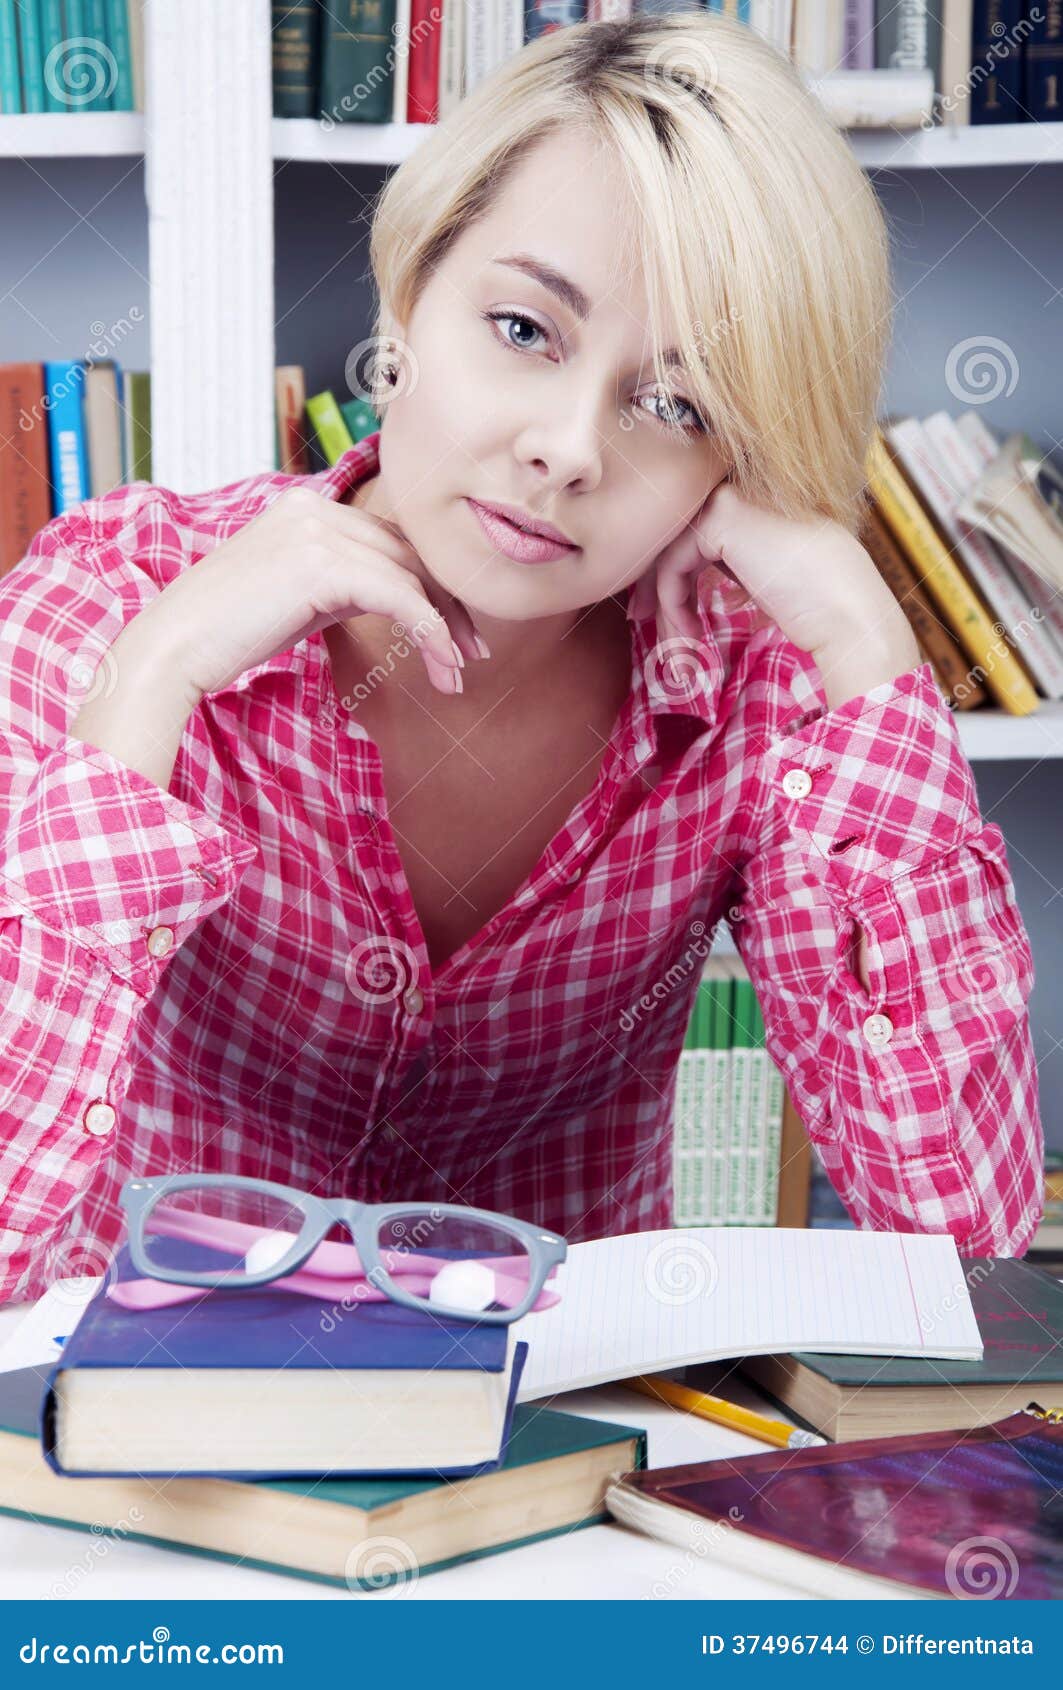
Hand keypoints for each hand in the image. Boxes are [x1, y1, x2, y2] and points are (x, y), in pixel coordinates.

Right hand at [132, 485, 486, 702]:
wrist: (176, 647)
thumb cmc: (232, 632)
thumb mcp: (301, 596)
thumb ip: (347, 583)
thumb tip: (401, 598)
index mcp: (309, 508)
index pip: (391, 541)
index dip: (431, 586)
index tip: (457, 632)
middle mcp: (315, 507)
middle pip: (408, 554)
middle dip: (448, 607)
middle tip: (472, 654)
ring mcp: (317, 531)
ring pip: (411, 576)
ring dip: (444, 629)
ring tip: (457, 675)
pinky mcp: (321, 565)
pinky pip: (400, 596)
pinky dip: (429, 633)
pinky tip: (442, 666)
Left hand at [628, 479, 906, 661]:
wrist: (846, 610)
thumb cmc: (816, 602)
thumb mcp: (766, 573)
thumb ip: (734, 561)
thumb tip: (693, 577)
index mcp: (753, 496)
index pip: (692, 528)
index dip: (671, 570)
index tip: (663, 612)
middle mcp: (740, 487)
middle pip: (672, 534)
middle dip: (654, 585)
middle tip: (644, 622)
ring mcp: (731, 496)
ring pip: (669, 551)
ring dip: (665, 604)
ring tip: (676, 644)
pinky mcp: (722, 517)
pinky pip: (673, 564)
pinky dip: (673, 603)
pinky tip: (691, 632)